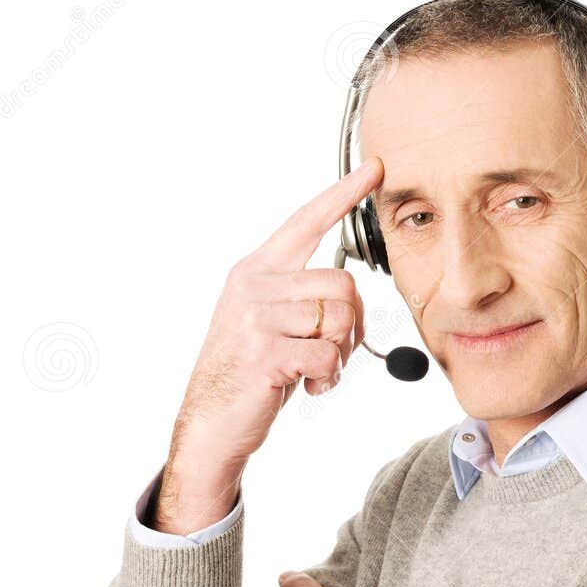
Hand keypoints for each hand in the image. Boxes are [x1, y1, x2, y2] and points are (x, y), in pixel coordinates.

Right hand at [156, 156, 385, 533]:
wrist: (212, 419)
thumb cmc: (249, 371)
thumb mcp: (267, 320)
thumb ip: (299, 296)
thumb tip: (349, 295)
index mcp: (257, 269)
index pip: (305, 222)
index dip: (342, 194)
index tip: (374, 167)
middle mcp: (254, 284)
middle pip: (343, 284)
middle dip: (352, 325)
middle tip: (332, 352)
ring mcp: (256, 318)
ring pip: (339, 319)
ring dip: (340, 354)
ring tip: (315, 370)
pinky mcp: (265, 353)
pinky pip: (327, 356)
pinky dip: (328, 377)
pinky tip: (307, 386)